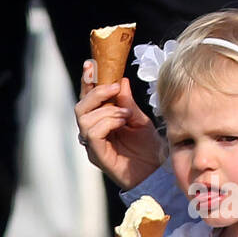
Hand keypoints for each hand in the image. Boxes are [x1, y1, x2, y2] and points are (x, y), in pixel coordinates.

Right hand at [75, 61, 163, 189]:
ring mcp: (93, 145)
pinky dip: (107, 122)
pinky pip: (92, 134)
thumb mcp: (139, 119)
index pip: (88, 99)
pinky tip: (122, 121)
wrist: (157, 172)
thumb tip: (121, 80)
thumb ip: (127, 102)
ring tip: (125, 112)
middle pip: (80, 107)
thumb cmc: (149, 147)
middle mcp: (93, 133)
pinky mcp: (98, 156)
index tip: (91, 64)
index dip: (87, 81)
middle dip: (95, 93)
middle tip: (113, 87)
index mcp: (101, 121)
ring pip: (84, 119)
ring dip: (105, 110)